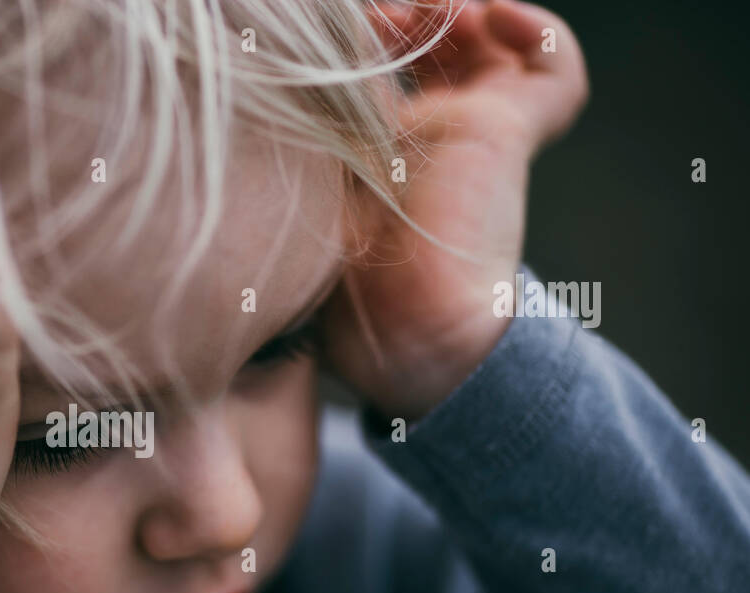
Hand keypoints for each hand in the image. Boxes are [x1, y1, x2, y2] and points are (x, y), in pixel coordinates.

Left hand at [321, 0, 588, 421]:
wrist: (403, 328)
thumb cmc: (336, 276)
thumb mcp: (305, 188)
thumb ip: (302, 133)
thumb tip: (269, 75)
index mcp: (380, 154)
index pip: (388, 71)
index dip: (371, 34)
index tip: (344, 28)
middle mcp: (431, 138)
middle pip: (443, 47)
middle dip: (415, 14)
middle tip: (386, 13)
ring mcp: (475, 132)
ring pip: (496, 45)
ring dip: (465, 10)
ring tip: (435, 9)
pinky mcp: (511, 132)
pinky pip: (554, 67)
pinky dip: (539, 31)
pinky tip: (491, 18)